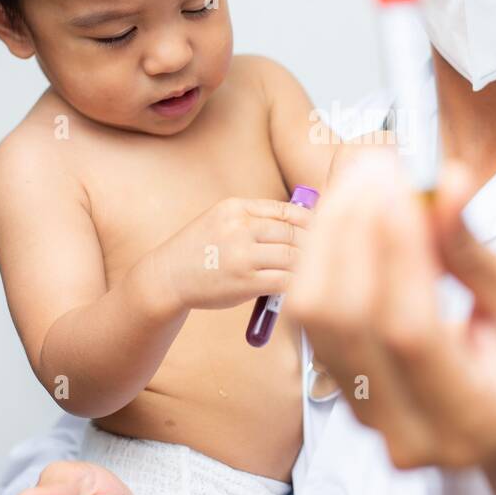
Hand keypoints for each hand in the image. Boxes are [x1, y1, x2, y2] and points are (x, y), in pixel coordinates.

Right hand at [153, 196, 313, 312]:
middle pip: (293, 233)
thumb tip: (302, 219)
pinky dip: (298, 284)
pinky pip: (285, 280)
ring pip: (293, 256)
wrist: (168, 277)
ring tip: (316, 271)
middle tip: (327, 253)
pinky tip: (302, 286)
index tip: (323, 228)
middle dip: (314, 244)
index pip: (285, 210)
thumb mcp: (221, 219)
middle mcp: (240, 228)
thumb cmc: (200, 250)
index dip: (310, 220)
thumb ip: (254, 218)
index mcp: (236, 208)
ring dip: (308, 265)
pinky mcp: (246, 282)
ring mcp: (242, 255)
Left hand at [286, 149, 495, 471]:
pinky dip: (325, 256)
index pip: (410, 332)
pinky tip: (351, 214)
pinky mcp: (342, 391)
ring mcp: (367, 419)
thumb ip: (479, 253)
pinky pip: (311, 319)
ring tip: (363, 180)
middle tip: (377, 166)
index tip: (402, 185)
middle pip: (348, 322)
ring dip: (332, 235)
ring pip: (316, 319)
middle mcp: (408, 432)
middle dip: (355, 230)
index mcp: (472, 420)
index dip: (398, 252)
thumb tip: (445, 184)